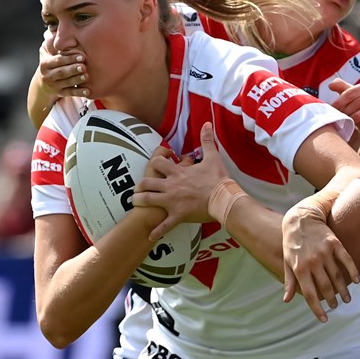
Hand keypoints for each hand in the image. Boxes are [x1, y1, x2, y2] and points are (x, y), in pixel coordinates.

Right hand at [38, 38, 88, 100]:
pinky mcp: (61, 93)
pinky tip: (87, 91)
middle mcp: (48, 76)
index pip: (58, 60)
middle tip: (84, 66)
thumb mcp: (47, 52)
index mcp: (45, 64)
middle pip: (61, 72)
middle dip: (73, 69)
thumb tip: (56, 28)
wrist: (44, 83)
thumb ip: (53, 43)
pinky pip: (70, 93)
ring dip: (76, 80)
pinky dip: (79, 93)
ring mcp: (54, 86)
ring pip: (66, 83)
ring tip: (86, 76)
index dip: (69, 58)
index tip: (81, 56)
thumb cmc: (51, 63)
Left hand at [131, 122, 222, 239]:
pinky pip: (164, 225)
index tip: (154, 165)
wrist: (224, 199)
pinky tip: (150, 235)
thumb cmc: (218, 179)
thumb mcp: (212, 157)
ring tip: (135, 203)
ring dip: (140, 202)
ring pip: (148, 201)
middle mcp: (171, 186)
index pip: (157, 163)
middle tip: (138, 187)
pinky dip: (156, 231)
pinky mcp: (178, 215)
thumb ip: (207, 140)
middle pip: (146, 182)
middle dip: (140, 185)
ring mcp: (172, 202)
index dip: (153, 163)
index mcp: (178, 172)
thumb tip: (206, 123)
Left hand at [281, 200, 358, 322]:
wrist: (300, 219)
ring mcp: (325, 252)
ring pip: (337, 276)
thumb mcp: (287, 262)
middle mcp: (313, 262)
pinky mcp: (335, 244)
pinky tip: (356, 281)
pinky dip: (352, 271)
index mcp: (300, 269)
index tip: (324, 319)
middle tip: (336, 306)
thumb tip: (286, 300)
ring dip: (343, 290)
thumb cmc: (291, 243)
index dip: (317, 309)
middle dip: (332, 300)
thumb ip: (289, 281)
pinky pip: (346, 260)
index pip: (310, 294)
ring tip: (347, 299)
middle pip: (325, 287)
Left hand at [328, 77, 359, 146]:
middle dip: (345, 107)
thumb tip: (331, 84)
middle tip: (337, 117)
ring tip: (345, 120)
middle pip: (356, 97)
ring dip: (352, 112)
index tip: (331, 109)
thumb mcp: (358, 100)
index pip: (350, 91)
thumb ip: (345, 91)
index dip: (339, 100)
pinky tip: (355, 121)